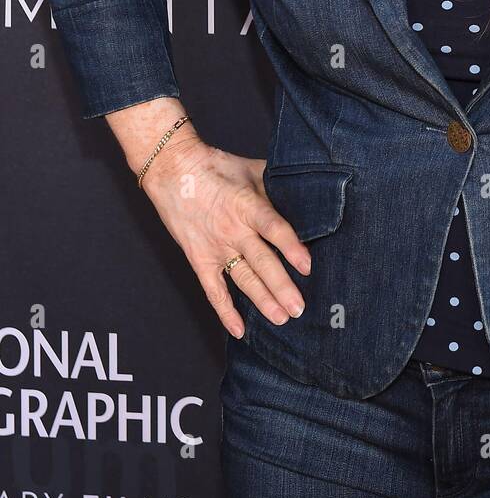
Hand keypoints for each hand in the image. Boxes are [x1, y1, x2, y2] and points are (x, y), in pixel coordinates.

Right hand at [140, 137, 311, 339]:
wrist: (173, 170)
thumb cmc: (216, 167)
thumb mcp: (252, 169)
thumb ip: (277, 186)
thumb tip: (308, 196)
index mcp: (247, 205)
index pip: (273, 229)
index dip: (291, 247)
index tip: (307, 266)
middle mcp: (233, 230)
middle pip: (262, 262)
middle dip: (282, 287)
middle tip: (300, 308)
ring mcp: (215, 247)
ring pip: (243, 279)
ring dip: (262, 300)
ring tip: (282, 319)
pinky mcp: (199, 259)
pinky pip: (213, 290)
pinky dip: (224, 311)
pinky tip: (238, 330)